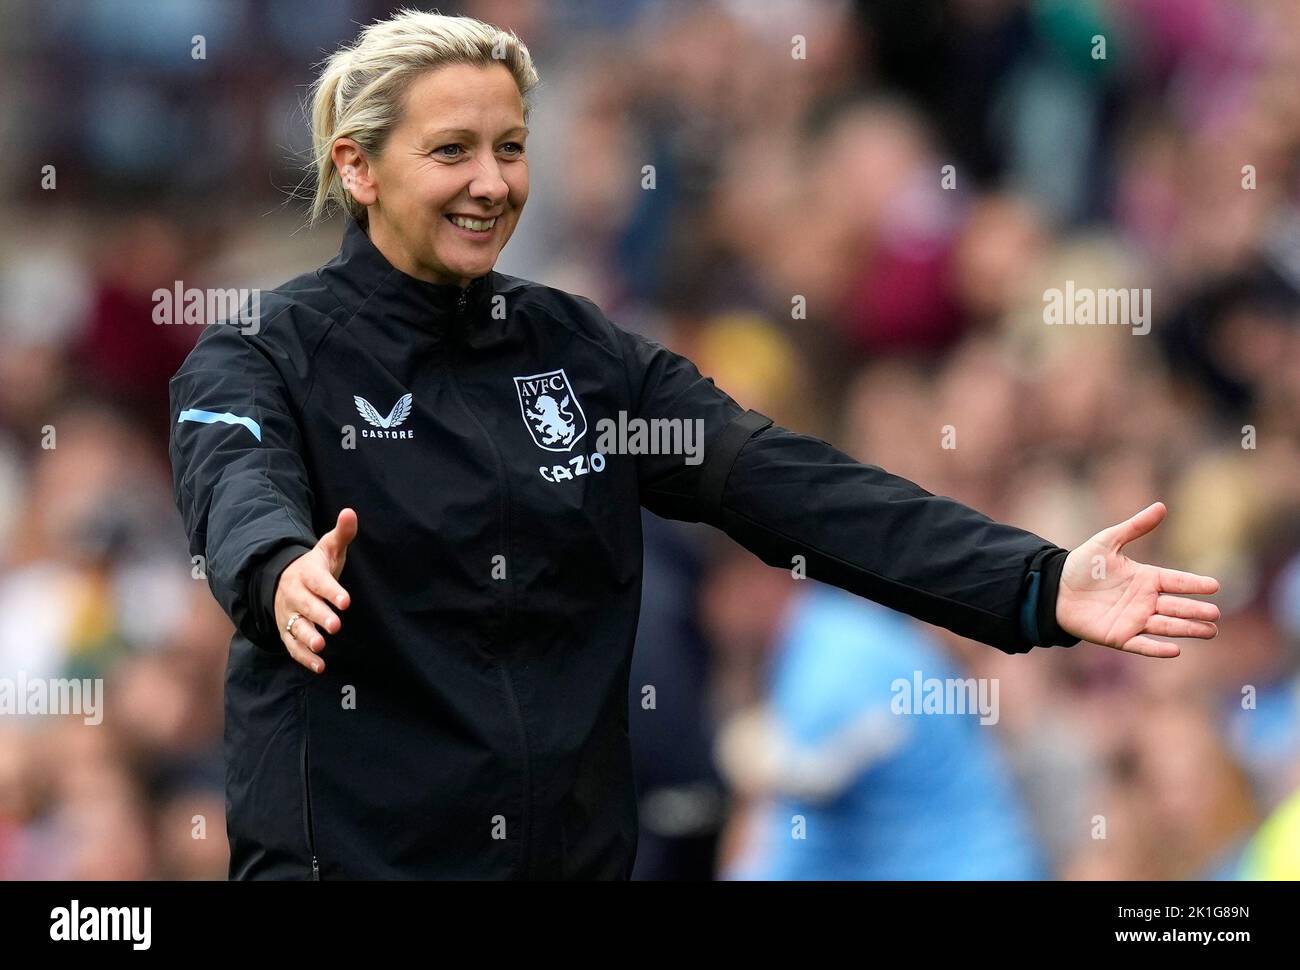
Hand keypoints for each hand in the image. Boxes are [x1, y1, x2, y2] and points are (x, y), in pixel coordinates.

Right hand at [275, 508, 356, 672]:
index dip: (332, 591)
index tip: (346, 601)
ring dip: (307, 638)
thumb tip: (350, 512)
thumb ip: (342, 533)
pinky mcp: (287, 631)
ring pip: (295, 627)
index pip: (319, 582)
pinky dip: (304, 657)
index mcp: (307, 574)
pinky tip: (320, 666)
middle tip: (335, 626)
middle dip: (319, 615)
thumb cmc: (315, 566)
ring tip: (321, 645)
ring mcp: (289, 614)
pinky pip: (292, 646)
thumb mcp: (328, 548)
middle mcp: (295, 595)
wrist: (284, 579)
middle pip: (306, 606)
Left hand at [1056, 502, 1219, 657]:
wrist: (1054, 588)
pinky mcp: (1119, 637)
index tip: (1215, 586)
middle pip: (1177, 606)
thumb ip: (1135, 527)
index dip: (1194, 584)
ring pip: (1167, 626)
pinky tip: (1175, 650)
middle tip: (1215, 613)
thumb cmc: (1082, 565)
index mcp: (1146, 578)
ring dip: (1187, 629)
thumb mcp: (1107, 541)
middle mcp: (1145, 601)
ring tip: (1210, 631)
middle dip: (1196, 611)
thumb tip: (1161, 506)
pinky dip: (1157, 649)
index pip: (1177, 581)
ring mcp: (1134, 620)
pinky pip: (1142, 645)